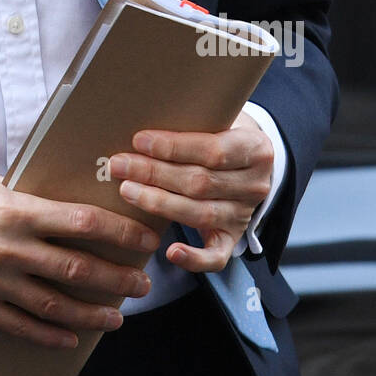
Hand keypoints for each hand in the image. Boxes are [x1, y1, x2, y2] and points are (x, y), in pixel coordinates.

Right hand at [0, 167, 162, 348]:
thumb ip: (28, 198)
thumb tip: (70, 206)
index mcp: (14, 208)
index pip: (81, 223)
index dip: (120, 233)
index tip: (144, 239)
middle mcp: (7, 246)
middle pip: (77, 269)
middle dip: (117, 279)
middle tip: (143, 283)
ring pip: (54, 304)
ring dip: (92, 314)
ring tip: (117, 316)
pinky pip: (20, 325)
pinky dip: (50, 334)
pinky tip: (71, 337)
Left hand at [105, 112, 273, 273]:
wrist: (250, 159)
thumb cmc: (222, 132)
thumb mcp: (220, 118)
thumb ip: (193, 122)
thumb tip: (143, 129)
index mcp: (255, 149)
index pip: (212, 151)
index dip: (173, 147)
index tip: (139, 141)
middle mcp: (254, 185)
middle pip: (200, 183)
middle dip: (154, 174)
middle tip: (120, 165)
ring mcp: (244, 214)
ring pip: (200, 213)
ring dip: (159, 203)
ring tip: (127, 190)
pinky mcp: (233, 237)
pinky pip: (216, 256)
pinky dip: (193, 258)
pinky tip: (170, 252)